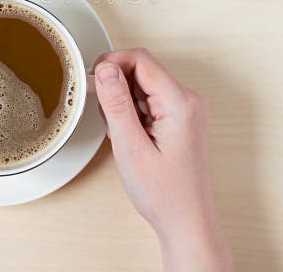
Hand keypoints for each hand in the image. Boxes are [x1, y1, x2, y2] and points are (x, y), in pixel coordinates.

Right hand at [94, 49, 232, 271]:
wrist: (187, 223)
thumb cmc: (165, 194)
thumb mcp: (131, 147)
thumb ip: (117, 104)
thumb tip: (106, 69)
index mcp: (181, 103)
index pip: (141, 60)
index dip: (112, 64)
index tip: (94, 80)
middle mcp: (188, 101)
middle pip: (142, 70)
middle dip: (117, 88)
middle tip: (108, 118)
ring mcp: (185, 110)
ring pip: (143, 86)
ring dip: (123, 103)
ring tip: (122, 135)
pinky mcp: (179, 119)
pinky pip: (149, 102)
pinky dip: (132, 114)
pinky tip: (131, 138)